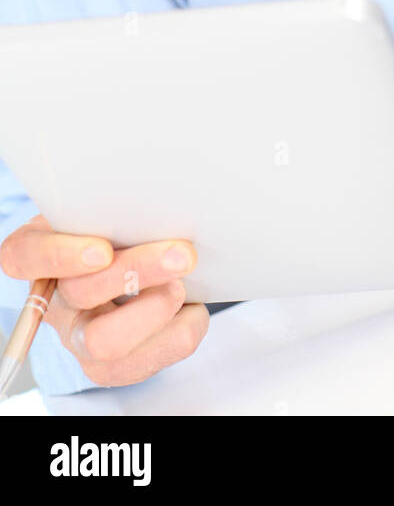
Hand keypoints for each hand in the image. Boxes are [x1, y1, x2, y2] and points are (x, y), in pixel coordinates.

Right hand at [0, 215, 207, 386]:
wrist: (140, 268)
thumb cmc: (120, 228)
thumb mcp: (106, 209)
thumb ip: (114, 207)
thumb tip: (159, 202)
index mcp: (41, 253)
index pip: (24, 255)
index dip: (59, 256)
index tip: (102, 250)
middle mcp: (56, 299)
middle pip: (78, 294)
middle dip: (135, 273)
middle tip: (182, 254)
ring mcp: (79, 337)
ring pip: (103, 341)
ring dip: (155, 310)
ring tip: (183, 285)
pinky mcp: (110, 366)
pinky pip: (140, 364)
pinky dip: (178, 333)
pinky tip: (193, 310)